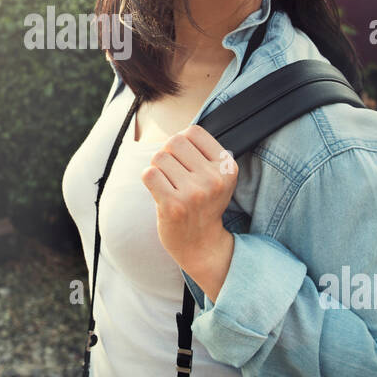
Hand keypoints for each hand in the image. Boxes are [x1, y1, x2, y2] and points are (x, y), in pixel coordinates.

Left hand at [140, 124, 237, 275]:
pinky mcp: (173, 205)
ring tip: (169, 186)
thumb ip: (203, 153)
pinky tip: (160, 193)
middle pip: (174, 141)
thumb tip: (177, 132)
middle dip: (168, 154)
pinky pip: (149, 174)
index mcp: (227, 167)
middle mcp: (214, 179)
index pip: (194, 132)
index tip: (186, 162)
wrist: (202, 245)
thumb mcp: (217, 177)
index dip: (183, 143)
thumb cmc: (204, 204)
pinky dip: (149, 180)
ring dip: (158, 169)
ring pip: (159, 157)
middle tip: (174, 174)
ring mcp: (194, 193)